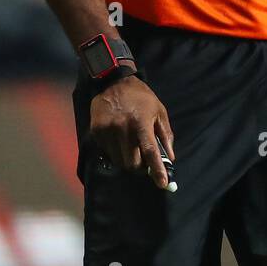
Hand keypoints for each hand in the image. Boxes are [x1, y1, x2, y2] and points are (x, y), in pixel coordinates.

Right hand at [89, 75, 174, 189]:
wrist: (112, 82)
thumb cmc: (141, 97)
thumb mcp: (159, 111)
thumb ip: (165, 135)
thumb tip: (170, 159)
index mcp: (141, 122)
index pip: (150, 151)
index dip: (157, 169)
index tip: (162, 183)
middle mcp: (123, 128)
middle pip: (132, 163)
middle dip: (140, 166)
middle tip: (144, 160)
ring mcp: (107, 131)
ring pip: (119, 161)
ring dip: (127, 160)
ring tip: (130, 145)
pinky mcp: (96, 132)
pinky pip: (107, 153)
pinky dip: (115, 152)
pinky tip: (118, 138)